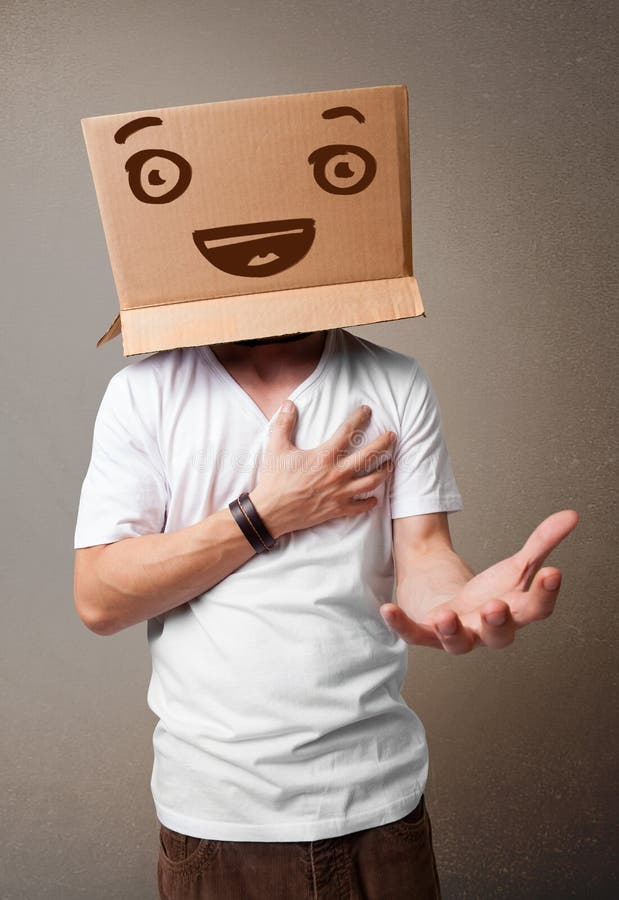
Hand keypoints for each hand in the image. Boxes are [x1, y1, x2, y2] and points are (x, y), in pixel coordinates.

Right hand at [249, 401, 394, 537]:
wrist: (271, 512)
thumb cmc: (274, 480)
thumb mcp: (276, 448)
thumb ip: (284, 423)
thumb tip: (289, 403)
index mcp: (324, 457)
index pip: (347, 432)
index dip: (359, 418)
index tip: (367, 410)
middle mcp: (337, 474)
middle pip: (369, 456)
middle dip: (384, 444)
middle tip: (392, 436)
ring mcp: (339, 493)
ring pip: (371, 481)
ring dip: (384, 471)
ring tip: (391, 464)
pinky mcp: (337, 510)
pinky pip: (361, 507)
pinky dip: (371, 502)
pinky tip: (375, 497)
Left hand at [380, 509, 578, 651]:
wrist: (445, 594)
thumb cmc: (486, 590)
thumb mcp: (514, 565)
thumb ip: (542, 543)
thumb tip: (571, 516)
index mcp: (514, 612)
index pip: (536, 609)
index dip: (545, 593)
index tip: (553, 572)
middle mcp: (486, 629)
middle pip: (499, 635)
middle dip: (497, 622)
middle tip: (494, 606)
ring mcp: (455, 634)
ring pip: (457, 643)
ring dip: (452, 631)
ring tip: (445, 615)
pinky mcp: (425, 632)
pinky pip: (413, 633)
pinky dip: (401, 625)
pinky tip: (388, 610)